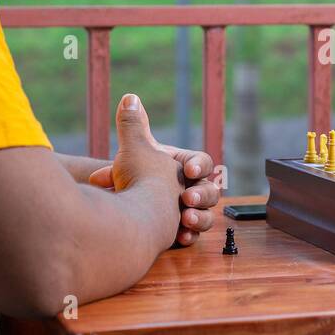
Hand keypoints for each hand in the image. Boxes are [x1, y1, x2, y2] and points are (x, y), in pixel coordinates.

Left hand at [87, 96, 218, 246]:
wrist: (122, 204)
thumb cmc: (132, 176)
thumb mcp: (133, 148)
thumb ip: (133, 123)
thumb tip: (128, 98)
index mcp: (185, 166)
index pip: (203, 163)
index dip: (199, 166)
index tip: (187, 171)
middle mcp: (192, 188)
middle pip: (211, 190)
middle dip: (202, 195)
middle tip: (187, 199)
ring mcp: (190, 210)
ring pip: (208, 215)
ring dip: (200, 217)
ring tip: (185, 219)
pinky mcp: (183, 231)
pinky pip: (195, 234)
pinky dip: (190, 234)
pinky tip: (181, 236)